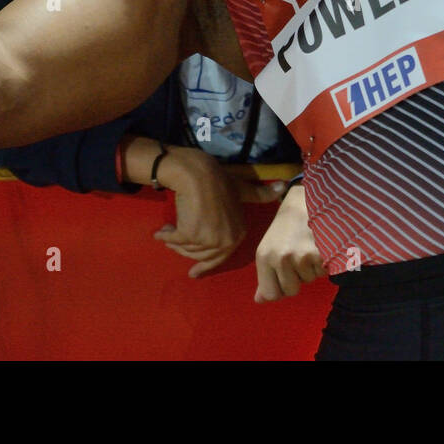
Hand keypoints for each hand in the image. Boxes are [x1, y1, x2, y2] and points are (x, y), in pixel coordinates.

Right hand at [154, 146, 285, 277]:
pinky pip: (174, 240)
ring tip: (168, 232)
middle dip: (185, 250)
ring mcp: (208, 238)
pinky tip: (159, 232)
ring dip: (175, 243)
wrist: (197, 171)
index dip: (203, 263)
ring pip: (187, 249)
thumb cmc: (219, 179)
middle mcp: (226, 240)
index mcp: (238, 234)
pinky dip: (165, 236)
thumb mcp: (242, 188)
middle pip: (201, 255)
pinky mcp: (190, 233)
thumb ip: (259, 193)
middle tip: (173, 241)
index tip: (193, 272)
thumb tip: (284, 186)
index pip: (218, 256)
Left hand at [254, 183, 324, 301]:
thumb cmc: (287, 225)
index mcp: (264, 257)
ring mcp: (301, 257)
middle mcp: (280, 258)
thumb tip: (260, 301)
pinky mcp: (321, 254)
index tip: (284, 273)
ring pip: (309, 280)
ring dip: (311, 268)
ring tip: (308, 245)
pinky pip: (323, 272)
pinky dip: (324, 262)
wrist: (308, 200)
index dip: (280, 287)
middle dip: (297, 277)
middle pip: (291, 290)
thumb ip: (265, 276)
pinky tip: (319, 244)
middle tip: (298, 254)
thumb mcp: (269, 248)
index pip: (270, 294)